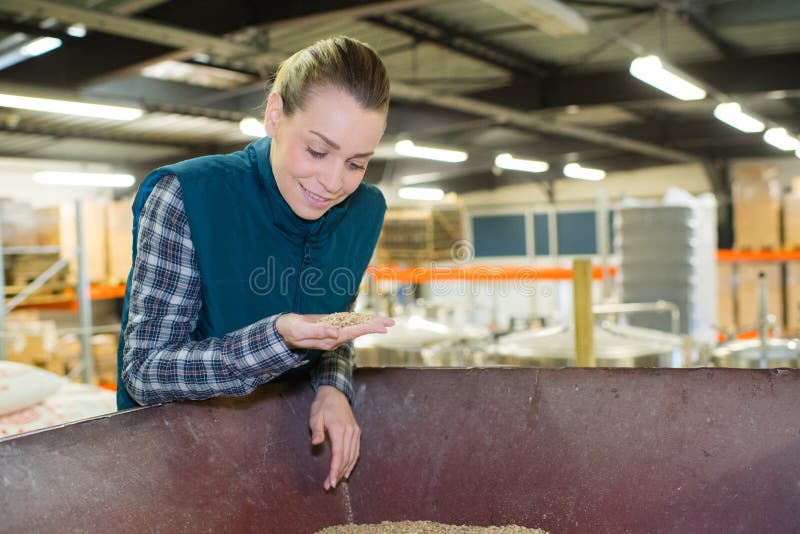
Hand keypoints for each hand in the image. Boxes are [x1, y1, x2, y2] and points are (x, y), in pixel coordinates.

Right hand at [276, 313, 393, 350]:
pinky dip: (360, 321)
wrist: (283, 331)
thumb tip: (336, 333)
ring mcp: (333, 334)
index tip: (383, 327)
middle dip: (374, 326)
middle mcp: (334, 338)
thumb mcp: (301, 330)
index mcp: (330, 339)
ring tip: (385, 321)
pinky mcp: (331, 327)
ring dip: (370, 324)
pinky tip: (368, 320)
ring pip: (355, 328)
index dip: (369, 329)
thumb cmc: (290, 330)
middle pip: (358, 331)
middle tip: (391, 322)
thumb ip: (318, 332)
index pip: (353, 332)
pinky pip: (349, 325)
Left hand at [309, 385, 359, 489]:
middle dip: (338, 474)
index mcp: (339, 429)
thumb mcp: (315, 416)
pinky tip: (347, 471)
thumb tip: (316, 444)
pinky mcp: (356, 432)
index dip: (334, 470)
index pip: (338, 454)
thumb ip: (316, 431)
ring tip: (337, 481)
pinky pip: (356, 450)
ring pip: (353, 456)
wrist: (335, 393)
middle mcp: (350, 432)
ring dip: (345, 470)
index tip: (330, 481)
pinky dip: (352, 462)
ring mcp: (355, 432)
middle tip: (329, 486)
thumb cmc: (322, 406)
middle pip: (346, 458)